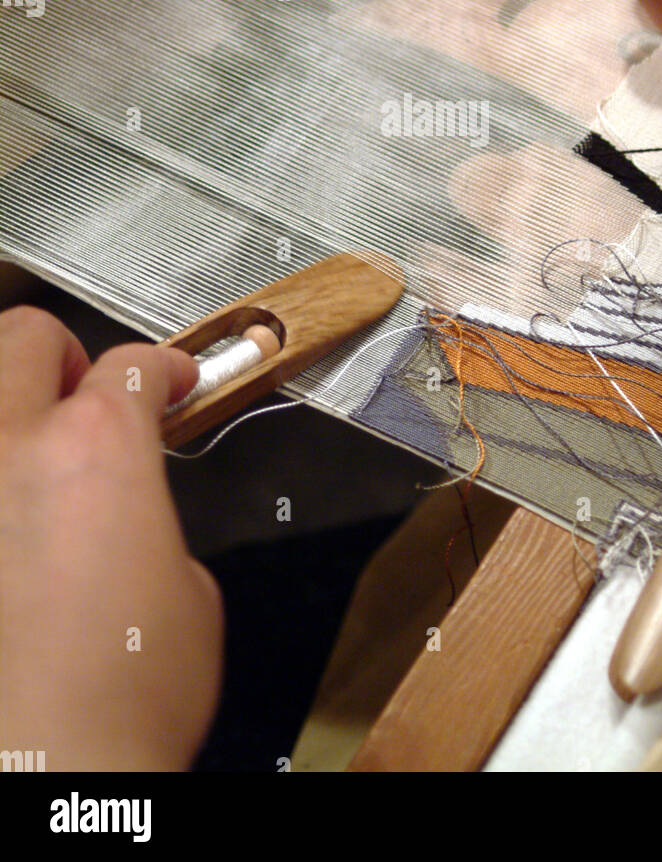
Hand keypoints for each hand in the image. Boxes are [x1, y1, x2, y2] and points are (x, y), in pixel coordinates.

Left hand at [0, 307, 221, 770]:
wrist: (46, 777)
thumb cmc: (117, 706)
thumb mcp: (189, 598)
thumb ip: (153, 526)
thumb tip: (131, 525)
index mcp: (96, 450)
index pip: (130, 365)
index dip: (161, 370)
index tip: (166, 383)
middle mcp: (6, 450)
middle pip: (25, 338)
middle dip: (62, 360)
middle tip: (83, 401)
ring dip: (9, 416)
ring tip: (28, 465)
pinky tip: (10, 536)